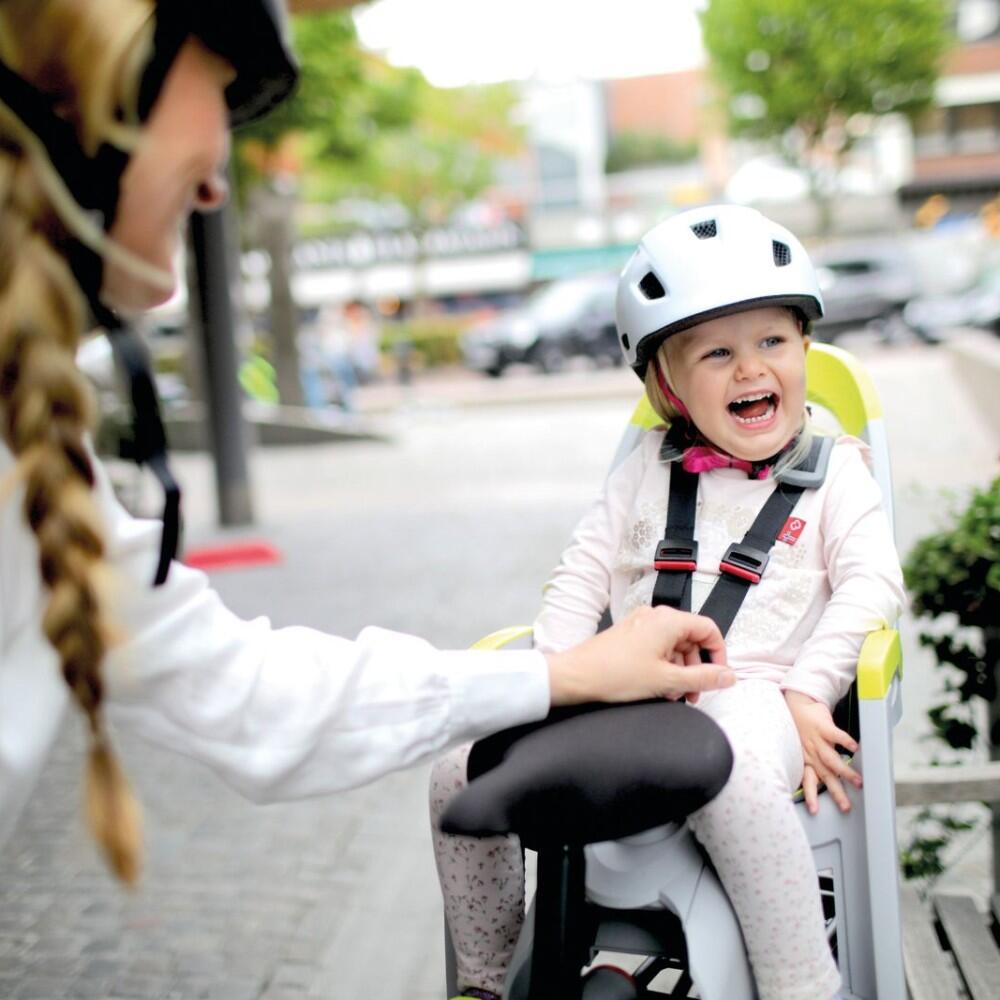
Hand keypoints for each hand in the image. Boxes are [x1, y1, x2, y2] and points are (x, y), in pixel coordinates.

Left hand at [546, 606, 734, 706]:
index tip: (718, 677)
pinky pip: (657, 649)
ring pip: (674, 647)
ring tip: (674, 695)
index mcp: (668, 621)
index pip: (708, 629)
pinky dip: (663, 667)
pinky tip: (658, 688)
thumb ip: (703, 678)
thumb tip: (728, 676)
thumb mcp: (667, 681)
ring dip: (680, 671)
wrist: (574, 676)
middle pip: (691, 640)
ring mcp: (640, 625)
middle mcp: (655, 617)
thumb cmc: (614, 674)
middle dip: (696, 668)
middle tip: (694, 694)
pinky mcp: (629, 636)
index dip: (718, 654)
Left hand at [784, 690, 860, 814]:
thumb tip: (823, 780)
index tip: (815, 811)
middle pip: (824, 776)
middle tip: (846, 807)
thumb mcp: (801, 748)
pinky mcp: (823, 726)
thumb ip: (811, 763)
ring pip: (831, 760)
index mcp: (805, 759)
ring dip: (845, 772)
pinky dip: (845, 741)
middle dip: (835, 793)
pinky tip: (854, 748)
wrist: (798, 703)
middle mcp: (811, 753)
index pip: (808, 781)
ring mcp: (817, 740)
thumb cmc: (800, 728)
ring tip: (858, 783)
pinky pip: (835, 735)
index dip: (810, 796)